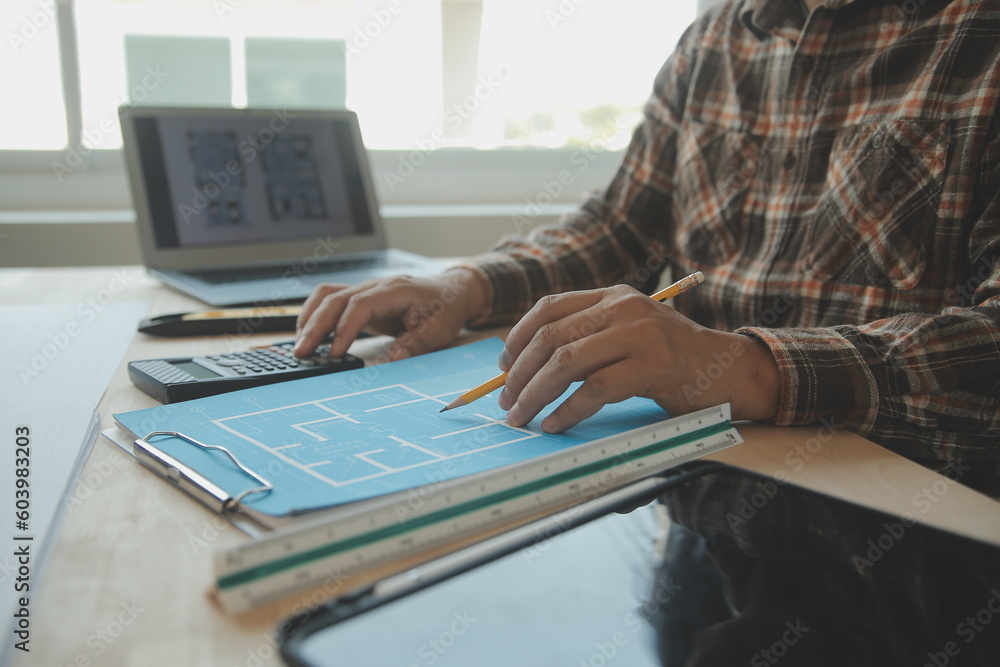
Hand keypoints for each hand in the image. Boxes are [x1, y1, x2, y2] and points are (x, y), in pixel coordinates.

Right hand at [293, 269, 485, 360]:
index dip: (345, 327)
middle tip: (302, 352)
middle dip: (316, 325)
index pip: (361, 305)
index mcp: (397, 291)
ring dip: (310, 318)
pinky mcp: (361, 297)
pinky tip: (308, 333)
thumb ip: (417, 343)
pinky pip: (330, 298)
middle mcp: (377, 286)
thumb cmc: (445, 309)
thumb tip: (394, 357)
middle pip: (336, 298)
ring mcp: (366, 289)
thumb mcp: (440, 330)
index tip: (335, 352)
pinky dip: (315, 314)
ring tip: (300, 344)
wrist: (451, 291)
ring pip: (328, 295)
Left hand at [497, 285, 779, 431]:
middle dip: (520, 373)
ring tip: (522, 416)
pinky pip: (596, 390)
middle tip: (506, 400)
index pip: (549, 307)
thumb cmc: (674, 360)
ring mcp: (639, 334)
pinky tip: (555, 424)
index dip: (518, 337)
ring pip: (567, 362)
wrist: (729, 370)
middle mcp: (622, 308)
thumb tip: (529, 367)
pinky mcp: (653, 366)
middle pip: (551, 336)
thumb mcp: (630, 333)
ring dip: (535, 393)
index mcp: (612, 296)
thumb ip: (591, 337)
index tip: (503, 365)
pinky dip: (569, 410)